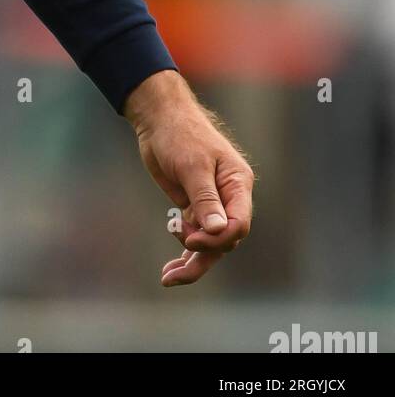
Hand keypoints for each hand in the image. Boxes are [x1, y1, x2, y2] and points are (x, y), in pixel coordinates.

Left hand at [124, 71, 254, 286]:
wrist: (159, 120)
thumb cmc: (180, 134)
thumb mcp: (192, 165)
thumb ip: (205, 199)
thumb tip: (218, 231)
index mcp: (237, 184)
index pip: (239, 224)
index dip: (218, 238)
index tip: (190, 238)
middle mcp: (229, 198)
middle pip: (224, 240)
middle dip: (202, 255)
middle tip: (174, 271)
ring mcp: (211, 205)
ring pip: (210, 243)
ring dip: (192, 261)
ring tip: (168, 277)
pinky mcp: (194, 207)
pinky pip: (195, 236)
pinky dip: (185, 250)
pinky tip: (170, 268)